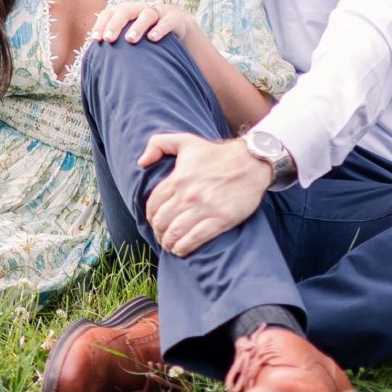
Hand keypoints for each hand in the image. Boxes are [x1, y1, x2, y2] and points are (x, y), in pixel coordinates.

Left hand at [91, 1, 201, 44]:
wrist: (178, 29)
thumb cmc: (147, 38)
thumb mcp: (131, 39)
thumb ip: (116, 46)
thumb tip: (94, 66)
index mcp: (126, 12)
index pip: (109, 13)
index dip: (101, 24)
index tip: (96, 40)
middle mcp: (140, 9)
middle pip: (125, 11)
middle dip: (115, 24)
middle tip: (108, 39)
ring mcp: (159, 12)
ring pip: (146, 14)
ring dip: (137, 26)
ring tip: (130, 40)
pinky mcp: (175, 18)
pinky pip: (167, 21)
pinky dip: (160, 28)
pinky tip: (153, 39)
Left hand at [139, 133, 271, 256]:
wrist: (250, 162)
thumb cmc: (216, 153)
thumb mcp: (185, 140)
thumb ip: (158, 144)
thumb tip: (141, 162)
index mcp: (177, 179)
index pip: (153, 204)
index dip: (150, 216)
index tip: (154, 221)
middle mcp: (187, 195)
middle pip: (162, 221)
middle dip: (158, 232)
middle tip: (161, 236)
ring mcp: (204, 208)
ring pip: (175, 232)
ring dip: (168, 243)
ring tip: (169, 245)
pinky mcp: (220, 219)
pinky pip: (195, 238)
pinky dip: (184, 247)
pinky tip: (180, 250)